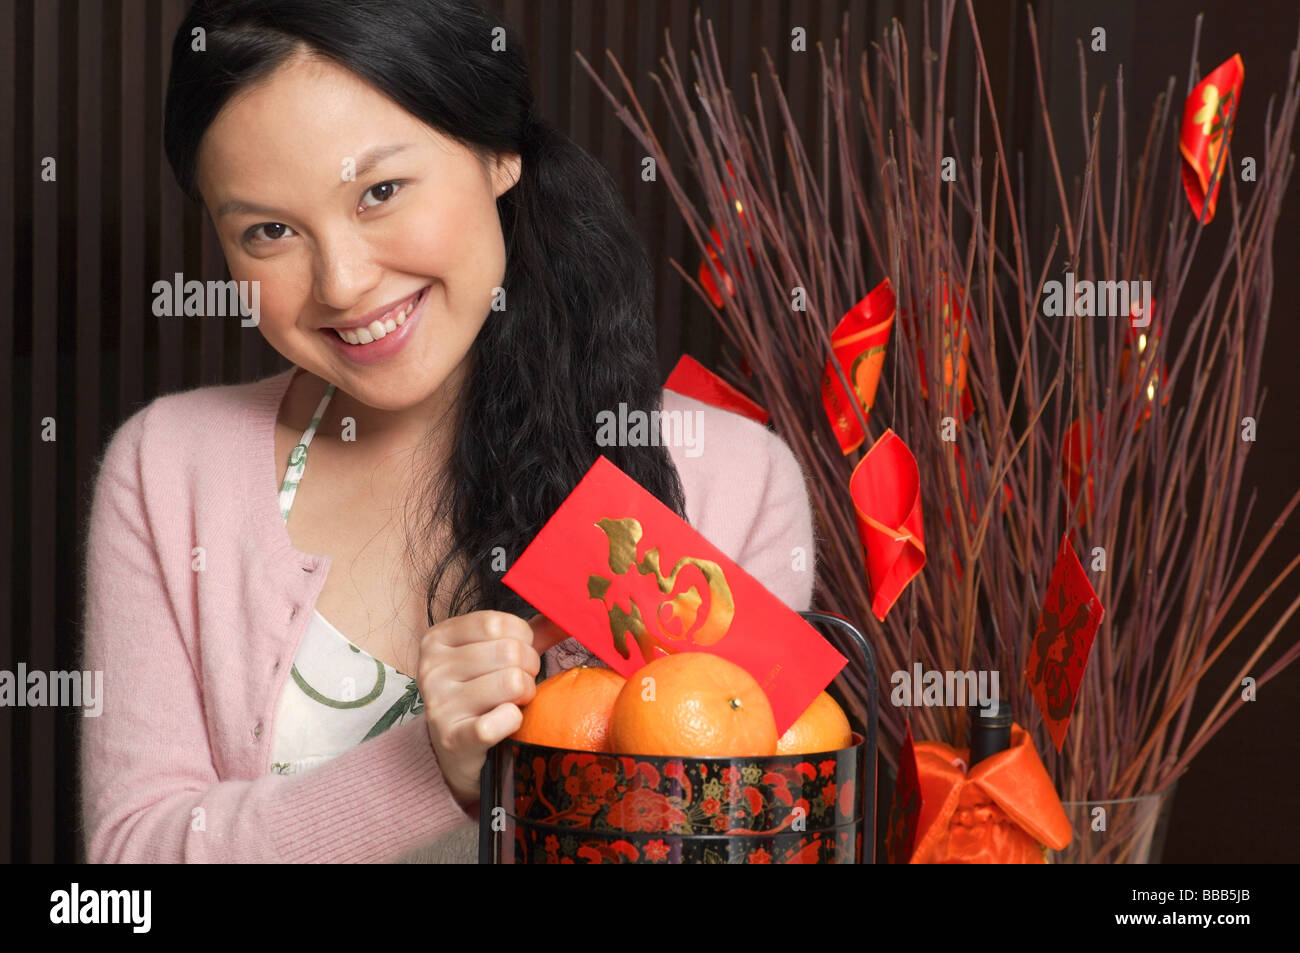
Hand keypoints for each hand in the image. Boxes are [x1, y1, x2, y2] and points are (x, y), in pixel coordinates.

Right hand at [417, 611, 568, 809]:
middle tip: (519, 683)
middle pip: (508, 651)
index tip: (518, 654)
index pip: (496, 622)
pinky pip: (504, 718)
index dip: (522, 638)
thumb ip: (531, 631)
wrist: (454, 750)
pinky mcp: (454, 739)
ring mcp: (440, 704)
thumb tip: (568, 613)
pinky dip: (515, 720)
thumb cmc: (481, 692)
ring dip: (525, 693)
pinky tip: (506, 722)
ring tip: (513, 701)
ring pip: (512, 682)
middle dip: (528, 667)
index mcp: (437, 639)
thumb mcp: (497, 654)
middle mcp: (432, 669)